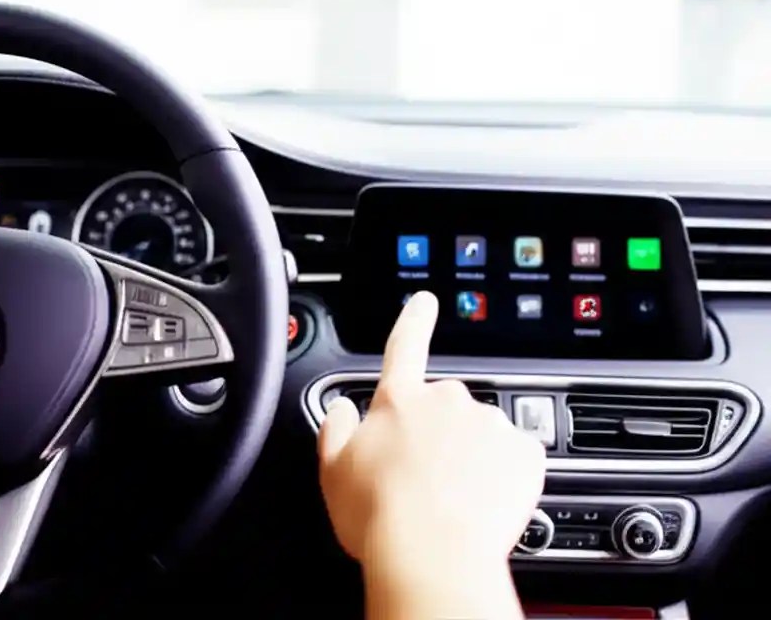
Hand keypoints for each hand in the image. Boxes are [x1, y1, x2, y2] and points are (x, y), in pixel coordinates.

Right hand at [317, 292, 544, 586]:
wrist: (432, 554)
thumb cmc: (378, 516)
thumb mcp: (332, 469)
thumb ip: (336, 426)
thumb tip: (342, 408)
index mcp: (399, 402)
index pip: (404, 347)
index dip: (413, 321)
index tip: (425, 302)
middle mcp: (447, 403)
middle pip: (445, 407)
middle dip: (439, 434)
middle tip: (425, 478)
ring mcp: (489, 425)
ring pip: (482, 435)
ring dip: (471, 458)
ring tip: (453, 501)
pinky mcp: (525, 454)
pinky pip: (516, 460)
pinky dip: (504, 478)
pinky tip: (482, 503)